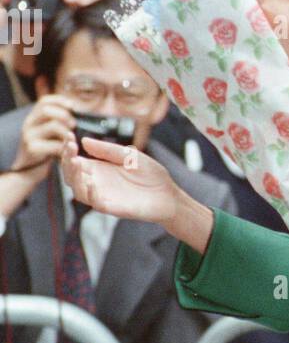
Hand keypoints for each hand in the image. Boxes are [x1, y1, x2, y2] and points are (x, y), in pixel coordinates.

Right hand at [10, 94, 76, 178]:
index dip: (60, 100)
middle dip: (65, 116)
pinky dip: (64, 148)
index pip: (44, 101)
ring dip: (67, 132)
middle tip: (73, 126)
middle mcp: (28, 125)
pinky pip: (55, 144)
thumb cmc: (43, 153)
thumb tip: (76, 112)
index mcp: (33, 119)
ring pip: (53, 126)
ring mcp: (29, 136)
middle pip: (48, 110)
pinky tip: (66, 152)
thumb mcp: (48, 134)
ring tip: (71, 141)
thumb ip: (56, 123)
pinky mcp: (32, 149)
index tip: (72, 106)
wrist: (27, 172)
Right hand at [61, 133, 178, 224]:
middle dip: (66, 160)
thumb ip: (108, 150)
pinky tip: (92, 181)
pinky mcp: (112, 207)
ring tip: (76, 161)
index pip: (74, 160)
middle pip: (70, 175)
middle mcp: (96, 182)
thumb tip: (84, 141)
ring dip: (73, 176)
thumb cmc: (150, 174)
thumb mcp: (129, 155)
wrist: (168, 194)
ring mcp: (103, 195)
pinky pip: (95, 203)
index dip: (67, 149)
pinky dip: (90, 193)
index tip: (68, 135)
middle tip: (70, 147)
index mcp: (98, 168)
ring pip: (78, 190)